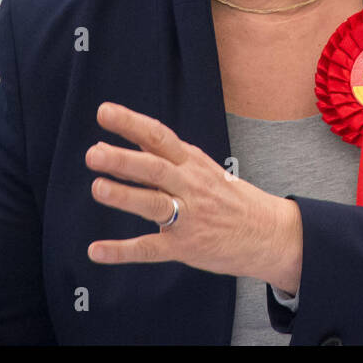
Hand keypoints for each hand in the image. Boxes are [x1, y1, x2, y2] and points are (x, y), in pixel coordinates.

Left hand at [85, 102, 302, 293]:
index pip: (159, 137)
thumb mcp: (202, 168)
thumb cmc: (230, 197)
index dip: (131, 123)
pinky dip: (122, 251)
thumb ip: (166, 156)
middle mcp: (190, 186)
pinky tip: (96, 250)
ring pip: (154, 204)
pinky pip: (150, 249)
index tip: (104, 112)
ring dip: (125, 196)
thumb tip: (131, 135)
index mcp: (192, 163)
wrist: (269, 233)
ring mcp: (189, 218)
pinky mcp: (185, 247)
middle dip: (124, 160)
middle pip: (155, 169)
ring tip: (98, 188)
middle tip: (94, 154)